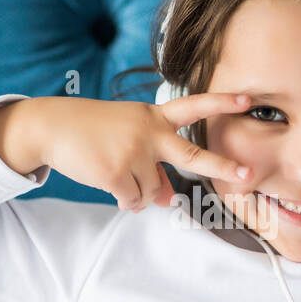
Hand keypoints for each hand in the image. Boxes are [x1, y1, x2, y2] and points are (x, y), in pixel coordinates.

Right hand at [27, 93, 254, 211]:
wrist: (52, 127)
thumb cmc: (95, 131)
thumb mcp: (129, 139)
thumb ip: (154, 167)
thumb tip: (167, 201)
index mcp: (154, 117)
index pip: (193, 107)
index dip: (220, 104)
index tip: (248, 100)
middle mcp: (149, 133)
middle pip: (192, 157)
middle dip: (221, 167)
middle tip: (247, 176)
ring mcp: (133, 154)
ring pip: (154, 193)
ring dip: (140, 193)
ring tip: (119, 174)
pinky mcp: (115, 174)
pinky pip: (134, 202)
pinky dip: (126, 201)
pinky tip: (112, 187)